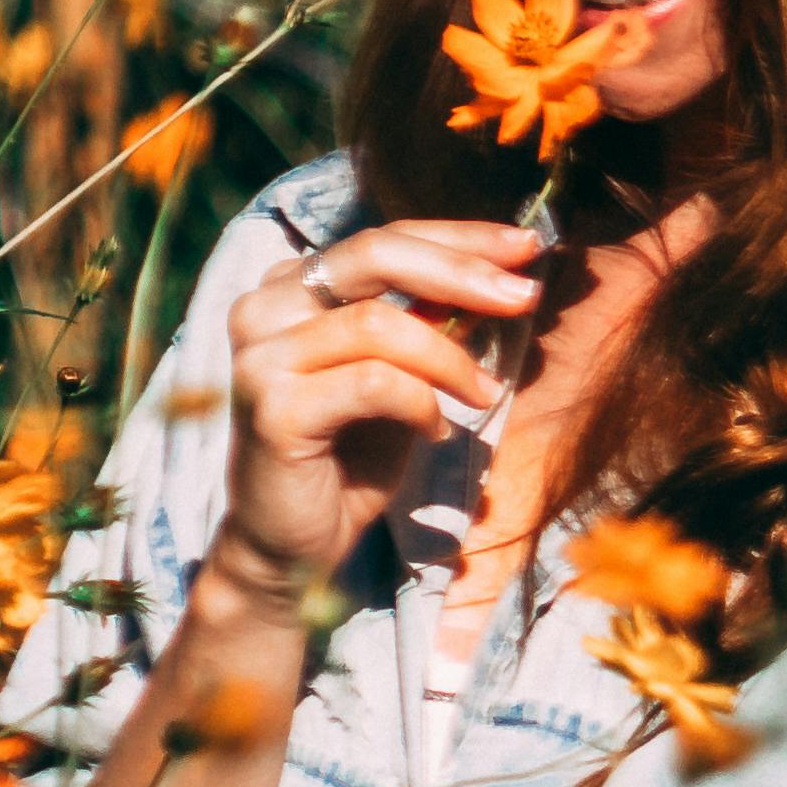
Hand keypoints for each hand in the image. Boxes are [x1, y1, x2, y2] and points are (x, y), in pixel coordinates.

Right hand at [210, 217, 550, 612]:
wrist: (295, 547)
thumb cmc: (350, 460)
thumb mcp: (401, 378)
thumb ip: (429, 325)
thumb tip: (501, 277)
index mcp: (292, 286)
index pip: (383, 239)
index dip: (458, 239)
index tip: (525, 247)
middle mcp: (265, 306)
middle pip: (376, 255)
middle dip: (463, 272)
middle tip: (525, 296)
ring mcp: (260, 354)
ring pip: (378, 324)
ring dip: (449, 359)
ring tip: (485, 392)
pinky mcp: (272, 406)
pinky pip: (373, 383)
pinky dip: (421, 404)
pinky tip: (435, 431)